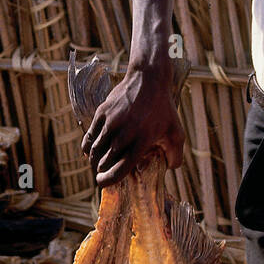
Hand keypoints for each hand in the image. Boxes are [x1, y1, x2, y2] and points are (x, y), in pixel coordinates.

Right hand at [80, 62, 185, 186]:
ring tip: (97, 164)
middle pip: (104, 162)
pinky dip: (87, 148)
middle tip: (103, 173)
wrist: (148, 79)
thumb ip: (176, 155)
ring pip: (94, 151)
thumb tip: (169, 170)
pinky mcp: (102, 113)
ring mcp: (111, 122)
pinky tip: (90, 152)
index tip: (102, 183)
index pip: (120, 169)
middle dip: (102, 171)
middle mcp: (125, 133)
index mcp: (142, 141)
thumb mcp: (177, 132)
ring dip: (94, 161)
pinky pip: (88, 137)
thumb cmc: (164, 109)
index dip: (109, 180)